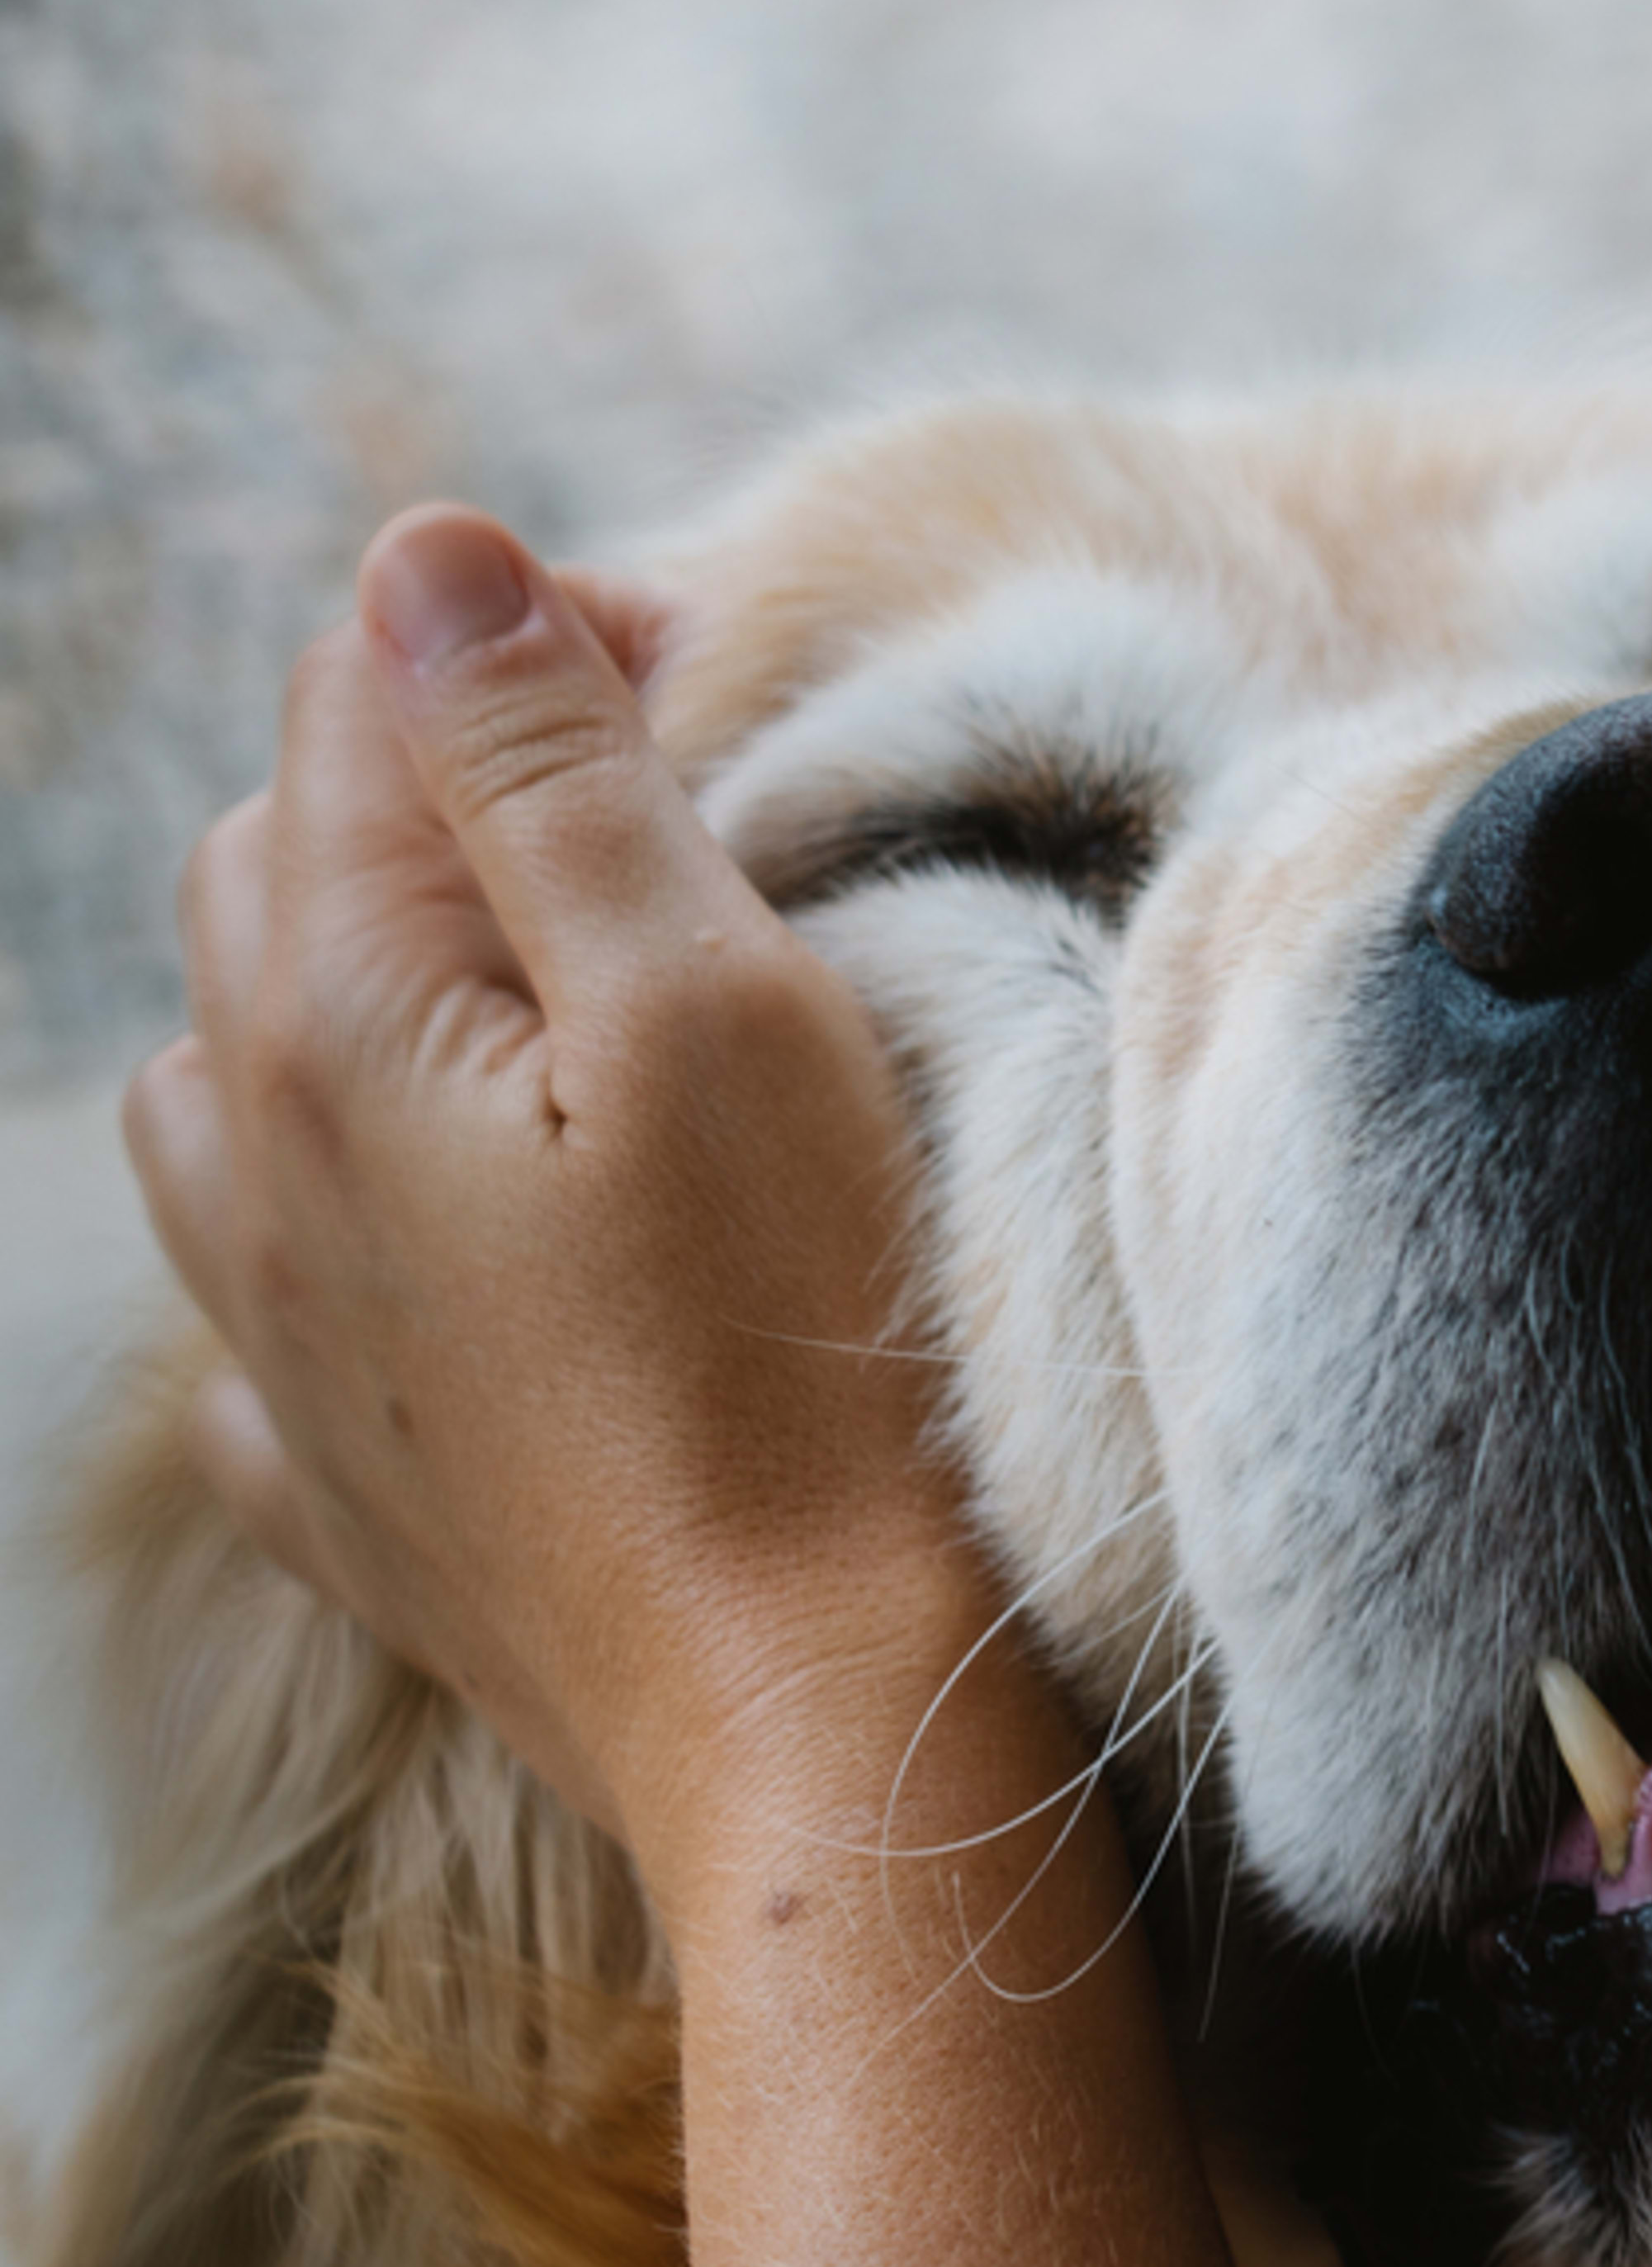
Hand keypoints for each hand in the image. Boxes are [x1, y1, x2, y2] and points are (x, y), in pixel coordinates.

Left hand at [123, 506, 958, 1890]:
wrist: (804, 1706)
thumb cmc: (792, 1346)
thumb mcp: (707, 1008)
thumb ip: (549, 777)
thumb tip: (424, 560)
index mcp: (335, 1016)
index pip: (370, 706)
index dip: (538, 644)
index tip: (707, 679)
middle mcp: (247, 1159)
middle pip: (278, 857)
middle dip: (443, 789)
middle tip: (658, 828)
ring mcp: (273, 1335)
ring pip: (232, 1062)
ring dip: (361, 981)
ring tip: (540, 1018)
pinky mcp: (337, 1475)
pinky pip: (261, 1287)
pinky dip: (333, 1207)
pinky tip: (440, 1245)